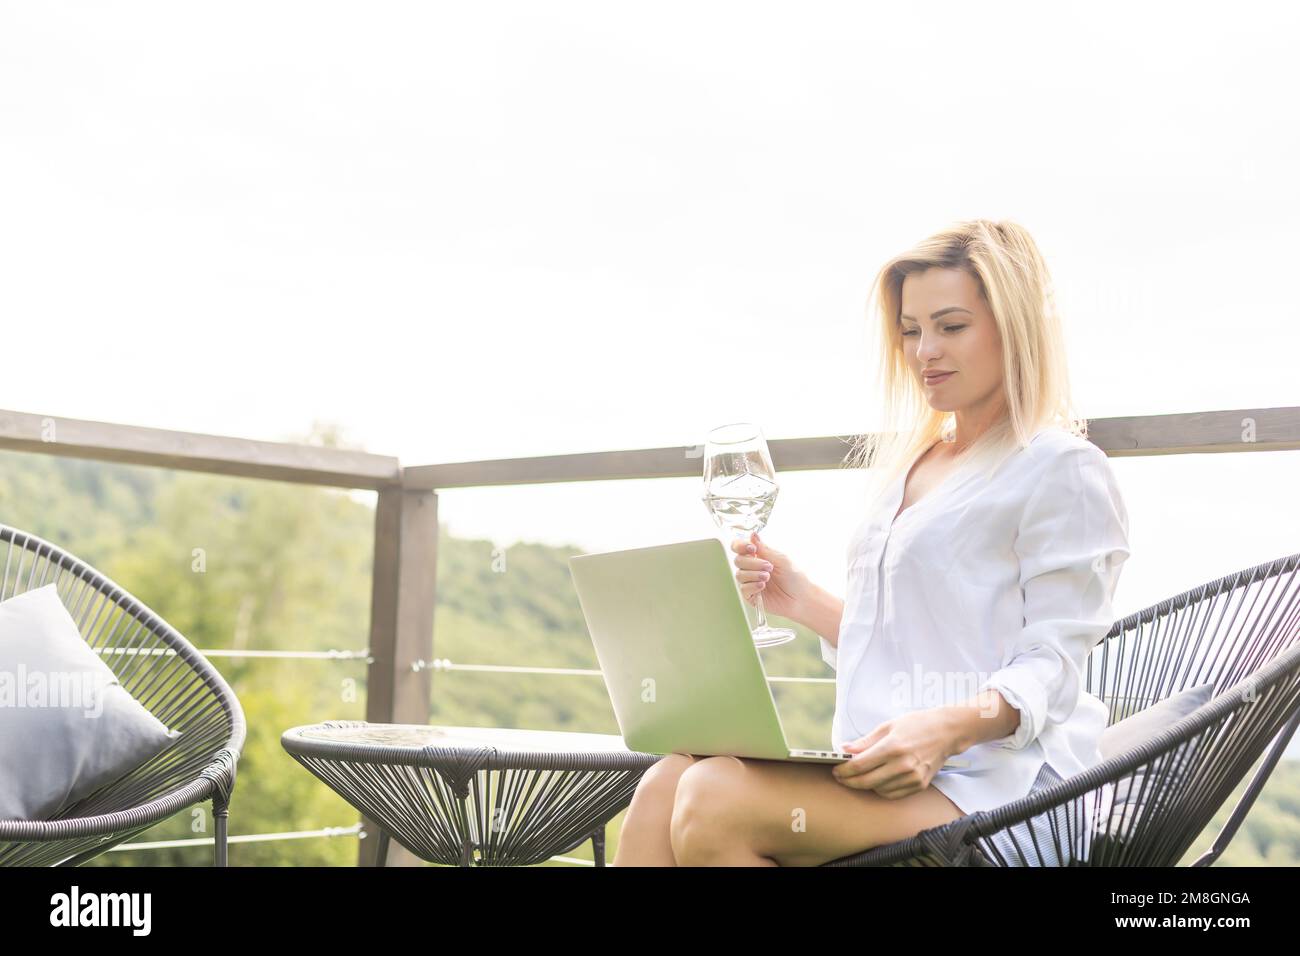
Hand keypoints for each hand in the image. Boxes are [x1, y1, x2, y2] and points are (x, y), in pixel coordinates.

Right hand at [729, 531, 808, 620]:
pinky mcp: (751, 595)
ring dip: (754, 574)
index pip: (739, 547)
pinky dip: (752, 586)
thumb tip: (753, 535)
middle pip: (738, 560)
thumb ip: (764, 548)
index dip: (741, 546)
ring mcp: (750, 581)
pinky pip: (743, 589)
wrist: (801, 597)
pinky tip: (763, 586)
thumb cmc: (794, 577)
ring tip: (768, 577)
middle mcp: (751, 568)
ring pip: (740, 575)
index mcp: (757, 556)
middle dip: (753, 563)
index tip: (752, 549)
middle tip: (769, 566)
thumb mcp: (781, 559)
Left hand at [830, 709, 960, 798]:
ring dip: (865, 786)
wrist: (947, 732)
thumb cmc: (916, 725)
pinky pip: (893, 794)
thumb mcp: (888, 726)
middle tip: (840, 778)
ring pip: (879, 790)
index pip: (860, 765)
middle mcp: (903, 764)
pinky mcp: (920, 785)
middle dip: (849, 781)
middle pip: (867, 781)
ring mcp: (913, 777)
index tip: (836, 770)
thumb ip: (865, 741)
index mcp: (893, 747)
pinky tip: (876, 782)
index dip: (844, 770)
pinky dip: (881, 790)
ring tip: (858, 777)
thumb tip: (844, 749)